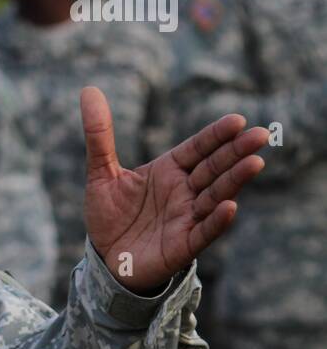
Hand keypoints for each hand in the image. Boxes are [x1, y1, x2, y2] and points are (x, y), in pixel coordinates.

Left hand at [81, 86, 268, 292]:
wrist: (105, 258)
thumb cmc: (109, 214)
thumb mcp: (100, 172)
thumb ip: (99, 135)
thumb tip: (88, 90)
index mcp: (169, 171)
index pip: (197, 149)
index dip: (216, 136)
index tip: (236, 120)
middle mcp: (184, 191)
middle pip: (214, 168)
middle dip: (236, 152)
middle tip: (260, 135)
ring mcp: (186, 218)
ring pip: (215, 196)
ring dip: (234, 181)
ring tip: (255, 163)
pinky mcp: (182, 245)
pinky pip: (203, 231)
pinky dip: (217, 221)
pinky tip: (230, 207)